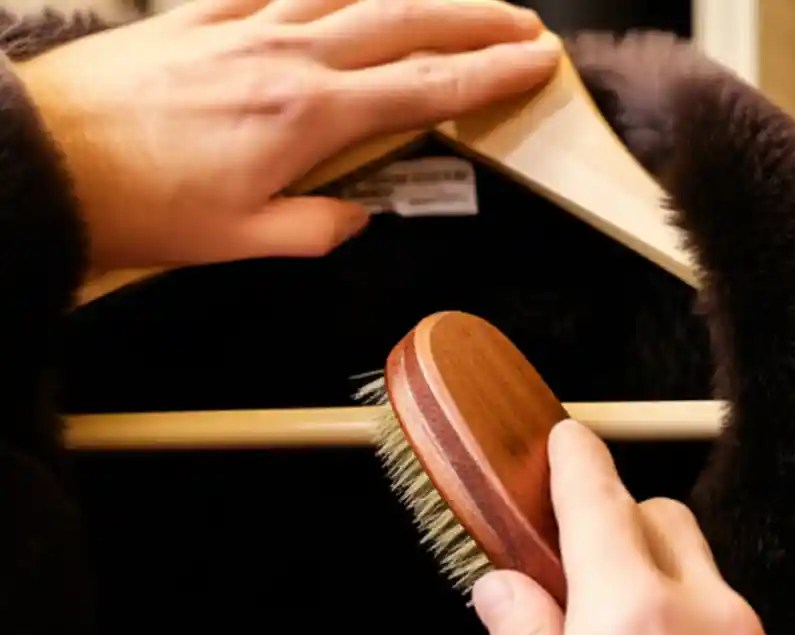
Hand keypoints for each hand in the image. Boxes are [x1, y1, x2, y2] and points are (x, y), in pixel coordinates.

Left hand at [13, 0, 560, 271]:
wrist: (43, 159)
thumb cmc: (135, 203)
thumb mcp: (241, 240)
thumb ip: (318, 226)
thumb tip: (358, 214)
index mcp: (309, 116)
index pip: (427, 87)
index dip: (491, 73)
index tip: (534, 61)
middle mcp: (287, 56)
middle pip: (406, 22)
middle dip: (476, 20)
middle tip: (522, 21)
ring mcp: (246, 24)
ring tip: (453, 2)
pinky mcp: (202, 14)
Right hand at [470, 419, 794, 634]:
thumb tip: (504, 588)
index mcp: (631, 610)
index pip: (598, 496)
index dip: (573, 458)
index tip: (563, 439)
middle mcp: (706, 611)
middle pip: (661, 518)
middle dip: (621, 526)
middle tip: (579, 572)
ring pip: (704, 574)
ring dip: (665, 585)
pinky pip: (739, 627)